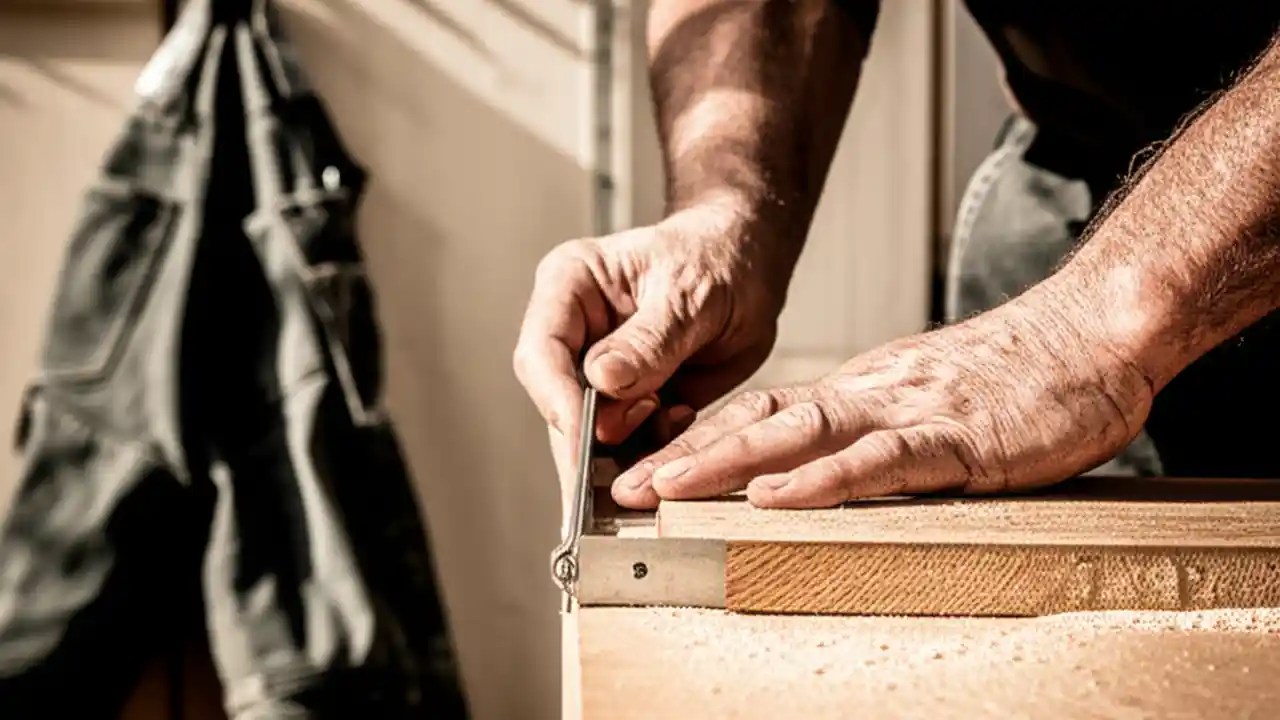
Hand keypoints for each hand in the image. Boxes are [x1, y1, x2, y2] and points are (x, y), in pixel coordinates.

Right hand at [514, 204, 796, 501]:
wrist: (751, 266)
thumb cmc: (718, 258)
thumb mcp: (691, 294)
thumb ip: (649, 341)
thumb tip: (602, 380)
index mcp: (570, 285)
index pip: (542, 353)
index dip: (558, 401)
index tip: (586, 439)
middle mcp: (575, 331)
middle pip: (556, 402)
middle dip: (584, 445)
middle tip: (608, 486)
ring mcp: (598, 370)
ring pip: (588, 431)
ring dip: (619, 453)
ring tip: (664, 433)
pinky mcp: (627, 399)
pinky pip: (625, 442)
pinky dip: (649, 449)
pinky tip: (680, 419)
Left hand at [611, 291, 1155, 508]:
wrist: (1090, 334)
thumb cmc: (1015, 378)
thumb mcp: (928, 399)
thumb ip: (877, 429)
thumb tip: (825, 465)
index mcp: (861, 390)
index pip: (763, 412)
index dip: (699, 441)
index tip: (647, 466)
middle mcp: (868, 395)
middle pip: (759, 421)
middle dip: (686, 455)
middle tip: (627, 483)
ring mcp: (906, 412)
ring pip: (799, 435)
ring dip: (726, 463)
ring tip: (667, 485)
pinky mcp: (954, 437)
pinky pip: (878, 460)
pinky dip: (821, 480)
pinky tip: (776, 496)